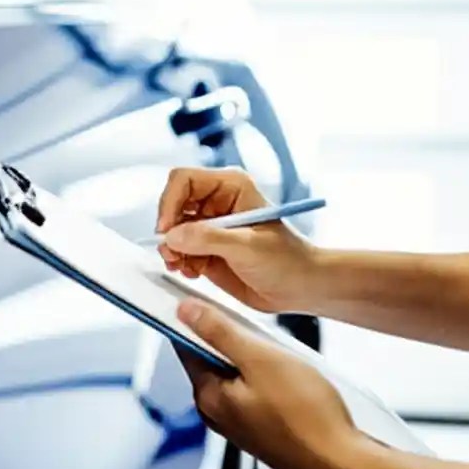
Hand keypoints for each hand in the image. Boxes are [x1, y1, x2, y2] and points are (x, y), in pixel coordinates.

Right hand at [156, 167, 319, 312]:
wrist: (301, 288)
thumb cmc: (288, 260)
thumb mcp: (248, 247)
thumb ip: (209, 238)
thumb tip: (173, 236)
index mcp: (231, 187)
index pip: (184, 180)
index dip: (169, 202)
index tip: (166, 230)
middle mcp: (217, 202)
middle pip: (173, 205)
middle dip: (169, 230)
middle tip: (173, 254)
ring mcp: (211, 226)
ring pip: (173, 230)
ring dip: (173, 250)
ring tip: (185, 267)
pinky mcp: (207, 249)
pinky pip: (179, 249)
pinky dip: (180, 262)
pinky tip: (195, 272)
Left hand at [175, 297, 376, 468]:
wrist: (343, 466)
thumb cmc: (307, 418)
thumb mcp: (261, 359)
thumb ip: (220, 333)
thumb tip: (186, 313)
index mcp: (208, 397)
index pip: (185, 346)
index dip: (193, 319)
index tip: (206, 300)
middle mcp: (219, 414)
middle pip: (213, 359)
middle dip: (234, 339)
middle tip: (260, 332)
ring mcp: (242, 424)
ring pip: (240, 375)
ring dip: (258, 358)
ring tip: (285, 358)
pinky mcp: (265, 430)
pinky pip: (259, 392)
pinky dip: (272, 378)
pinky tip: (296, 379)